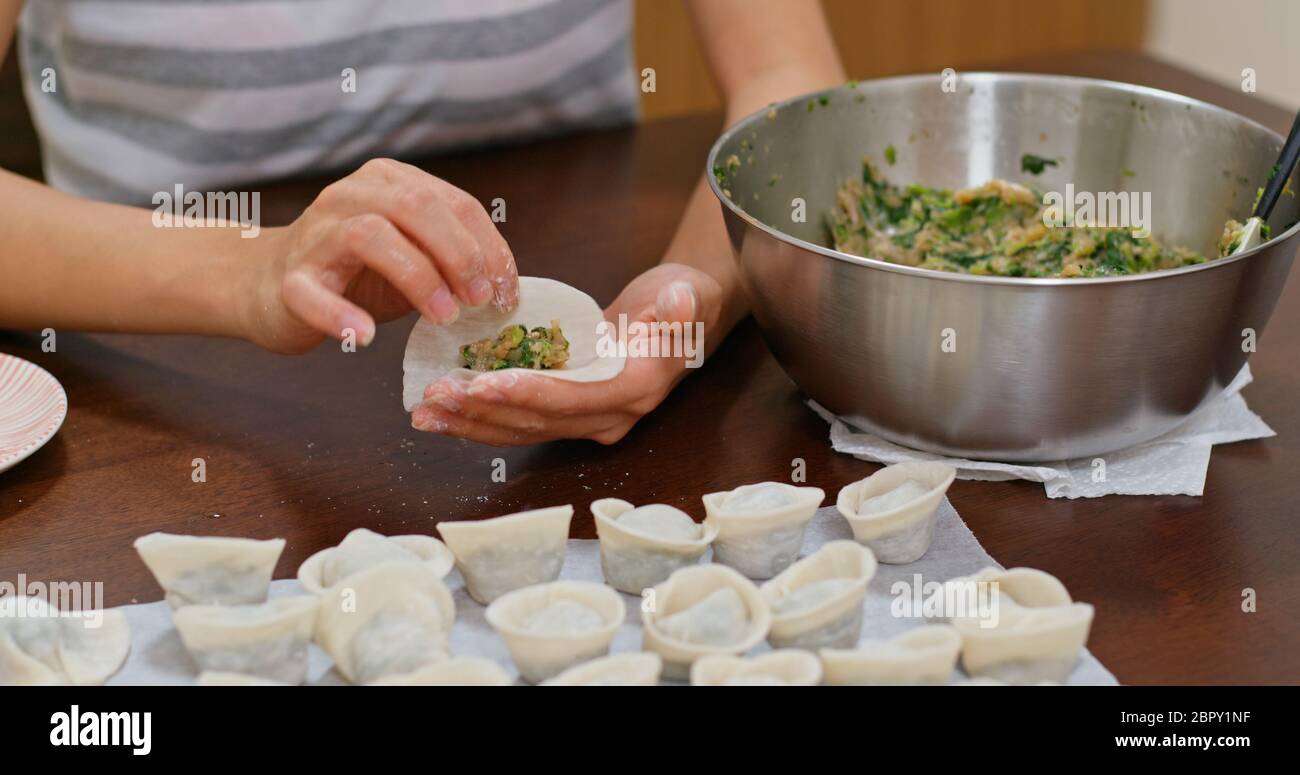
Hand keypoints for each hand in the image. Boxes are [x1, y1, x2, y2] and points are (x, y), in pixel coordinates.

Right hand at [242, 158, 518, 353]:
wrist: (269, 287)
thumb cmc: (355, 273)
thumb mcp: (414, 256)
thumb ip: (452, 257)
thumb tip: (505, 287)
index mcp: (391, 182)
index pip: (455, 203)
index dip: (490, 248)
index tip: (507, 293)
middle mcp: (352, 196)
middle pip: (415, 207)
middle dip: (460, 255)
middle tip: (479, 301)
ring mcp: (316, 234)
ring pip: (370, 236)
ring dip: (417, 277)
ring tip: (443, 316)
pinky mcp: (289, 279)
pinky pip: (313, 293)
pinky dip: (342, 316)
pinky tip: (366, 336)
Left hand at [412, 263, 722, 444]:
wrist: (681, 316)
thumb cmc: (683, 299)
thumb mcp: (689, 293)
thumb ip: (682, 305)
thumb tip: (678, 304)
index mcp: (636, 389)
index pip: (576, 398)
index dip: (530, 394)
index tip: (486, 382)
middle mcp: (611, 416)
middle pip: (539, 422)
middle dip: (485, 411)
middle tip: (437, 396)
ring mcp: (590, 420)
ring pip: (523, 430)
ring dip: (473, 423)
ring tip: (426, 412)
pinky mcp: (570, 414)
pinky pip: (521, 424)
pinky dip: (482, 421)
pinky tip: (445, 414)